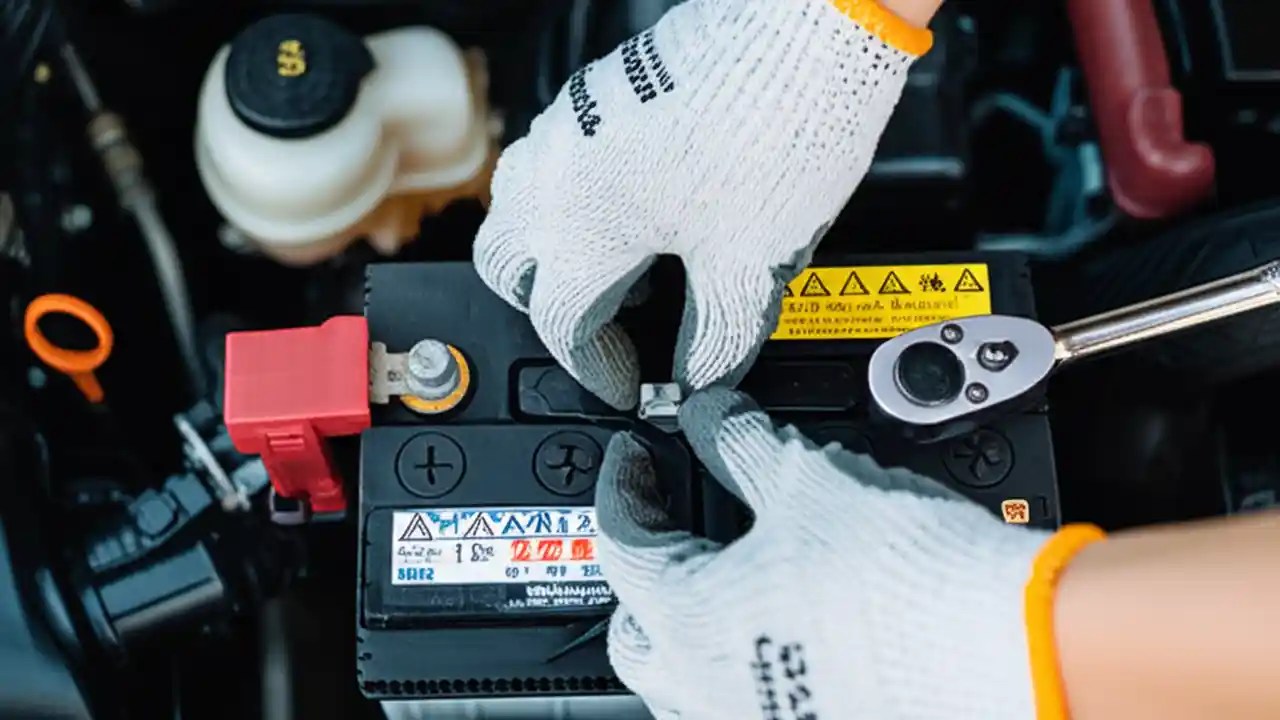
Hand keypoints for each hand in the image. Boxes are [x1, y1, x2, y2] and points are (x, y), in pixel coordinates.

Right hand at [474, 0, 933, 408]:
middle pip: (507, 267)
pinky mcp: (593, 92)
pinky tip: (630, 205)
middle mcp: (556, 176)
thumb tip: (703, 377)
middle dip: (546, 310)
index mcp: (580, 229)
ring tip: (617, 267)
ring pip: (515, 205)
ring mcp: (567, 126)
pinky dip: (566, 199)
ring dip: (547, 249)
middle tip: (601, 330)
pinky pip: (548, 159)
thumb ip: (716, 341)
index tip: (628, 384)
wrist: (803, 34)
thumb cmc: (775, 133)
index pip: (563, 325)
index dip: (597, 369)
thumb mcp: (749, 265)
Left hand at [594, 388, 1057, 718]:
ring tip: (726, 579)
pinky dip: (742, 663)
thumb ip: (740, 441)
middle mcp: (708, 690)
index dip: (623, 484)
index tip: (637, 457)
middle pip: (636, 629)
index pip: (620, 543)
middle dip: (644, 570)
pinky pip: (741, 702)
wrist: (1003, 649)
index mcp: (687, 624)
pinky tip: (783, 629)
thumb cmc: (904, 582)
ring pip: (683, 681)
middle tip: (671, 522)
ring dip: (689, 627)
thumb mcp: (806, 478)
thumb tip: (710, 413)